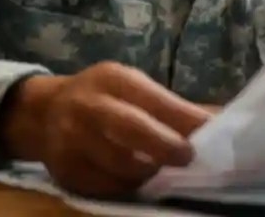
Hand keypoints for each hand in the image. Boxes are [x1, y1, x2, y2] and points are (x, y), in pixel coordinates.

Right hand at [0, 62, 210, 196]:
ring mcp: (72, 140)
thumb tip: (220, 122)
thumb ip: (171, 106)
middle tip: (188, 159)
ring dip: (149, 171)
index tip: (211, 132)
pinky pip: (106, 186)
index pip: (153, 99)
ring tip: (162, 170)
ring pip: (120, 164)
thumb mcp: (132, 87)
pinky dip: (127, 185)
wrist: (44, 112)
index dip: (184, 119)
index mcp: (113, 79)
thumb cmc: (103, 97)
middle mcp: (89, 106)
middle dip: (165, 146)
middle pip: (131, 129)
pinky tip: (137, 179)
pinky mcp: (66, 171)